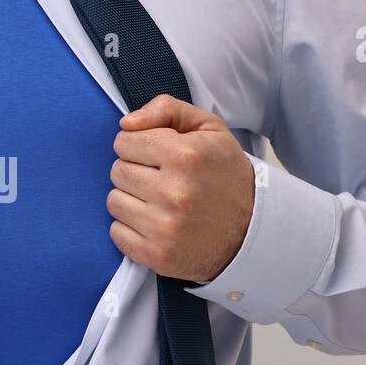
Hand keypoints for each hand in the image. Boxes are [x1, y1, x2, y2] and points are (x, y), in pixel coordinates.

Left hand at [107, 94, 252, 282]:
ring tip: (158, 201)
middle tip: (160, 178)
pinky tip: (154, 223)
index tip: (156, 155)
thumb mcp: (208, 128)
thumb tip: (125, 124)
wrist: (252, 229)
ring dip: (131, 199)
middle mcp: (174, 192)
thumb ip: (166, 109)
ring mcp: (164, 227)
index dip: (139, 145)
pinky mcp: (157, 255)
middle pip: (117, 171)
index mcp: (185, 156)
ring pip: (113, 201)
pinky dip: (130, 228)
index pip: (123, 141)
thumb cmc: (224, 174)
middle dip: (135, 170)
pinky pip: (116, 233)